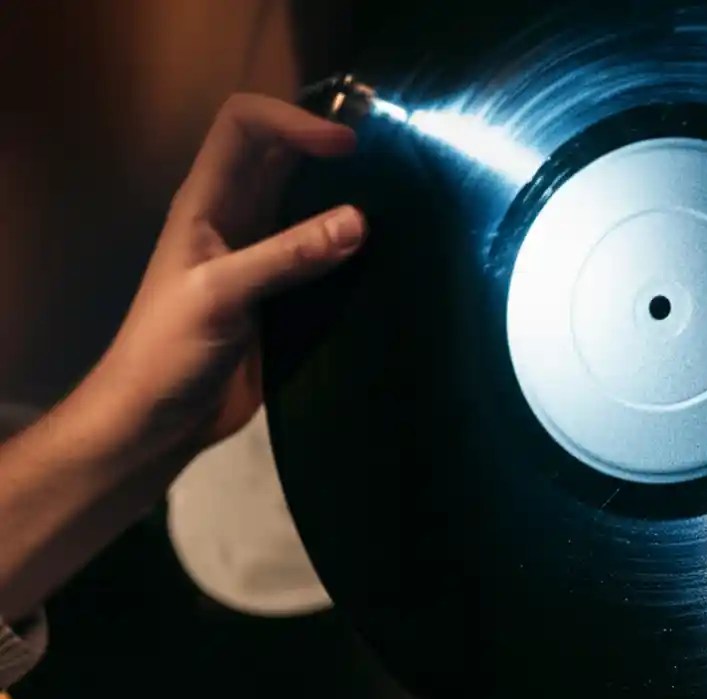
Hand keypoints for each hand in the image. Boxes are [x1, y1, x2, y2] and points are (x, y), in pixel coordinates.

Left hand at [91, 93, 366, 460]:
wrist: (157, 422)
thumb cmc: (167, 351)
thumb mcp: (221, 295)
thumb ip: (287, 256)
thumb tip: (360, 220)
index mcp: (207, 202)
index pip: (243, 125)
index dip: (292, 119)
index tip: (346, 147)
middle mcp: (238, 217)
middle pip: (285, 156)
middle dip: (331, 149)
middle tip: (391, 165)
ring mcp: (264, 256)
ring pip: (310, 204)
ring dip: (349, 198)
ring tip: (401, 206)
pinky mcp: (287, 295)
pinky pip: (326, 256)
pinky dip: (355, 249)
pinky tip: (388, 258)